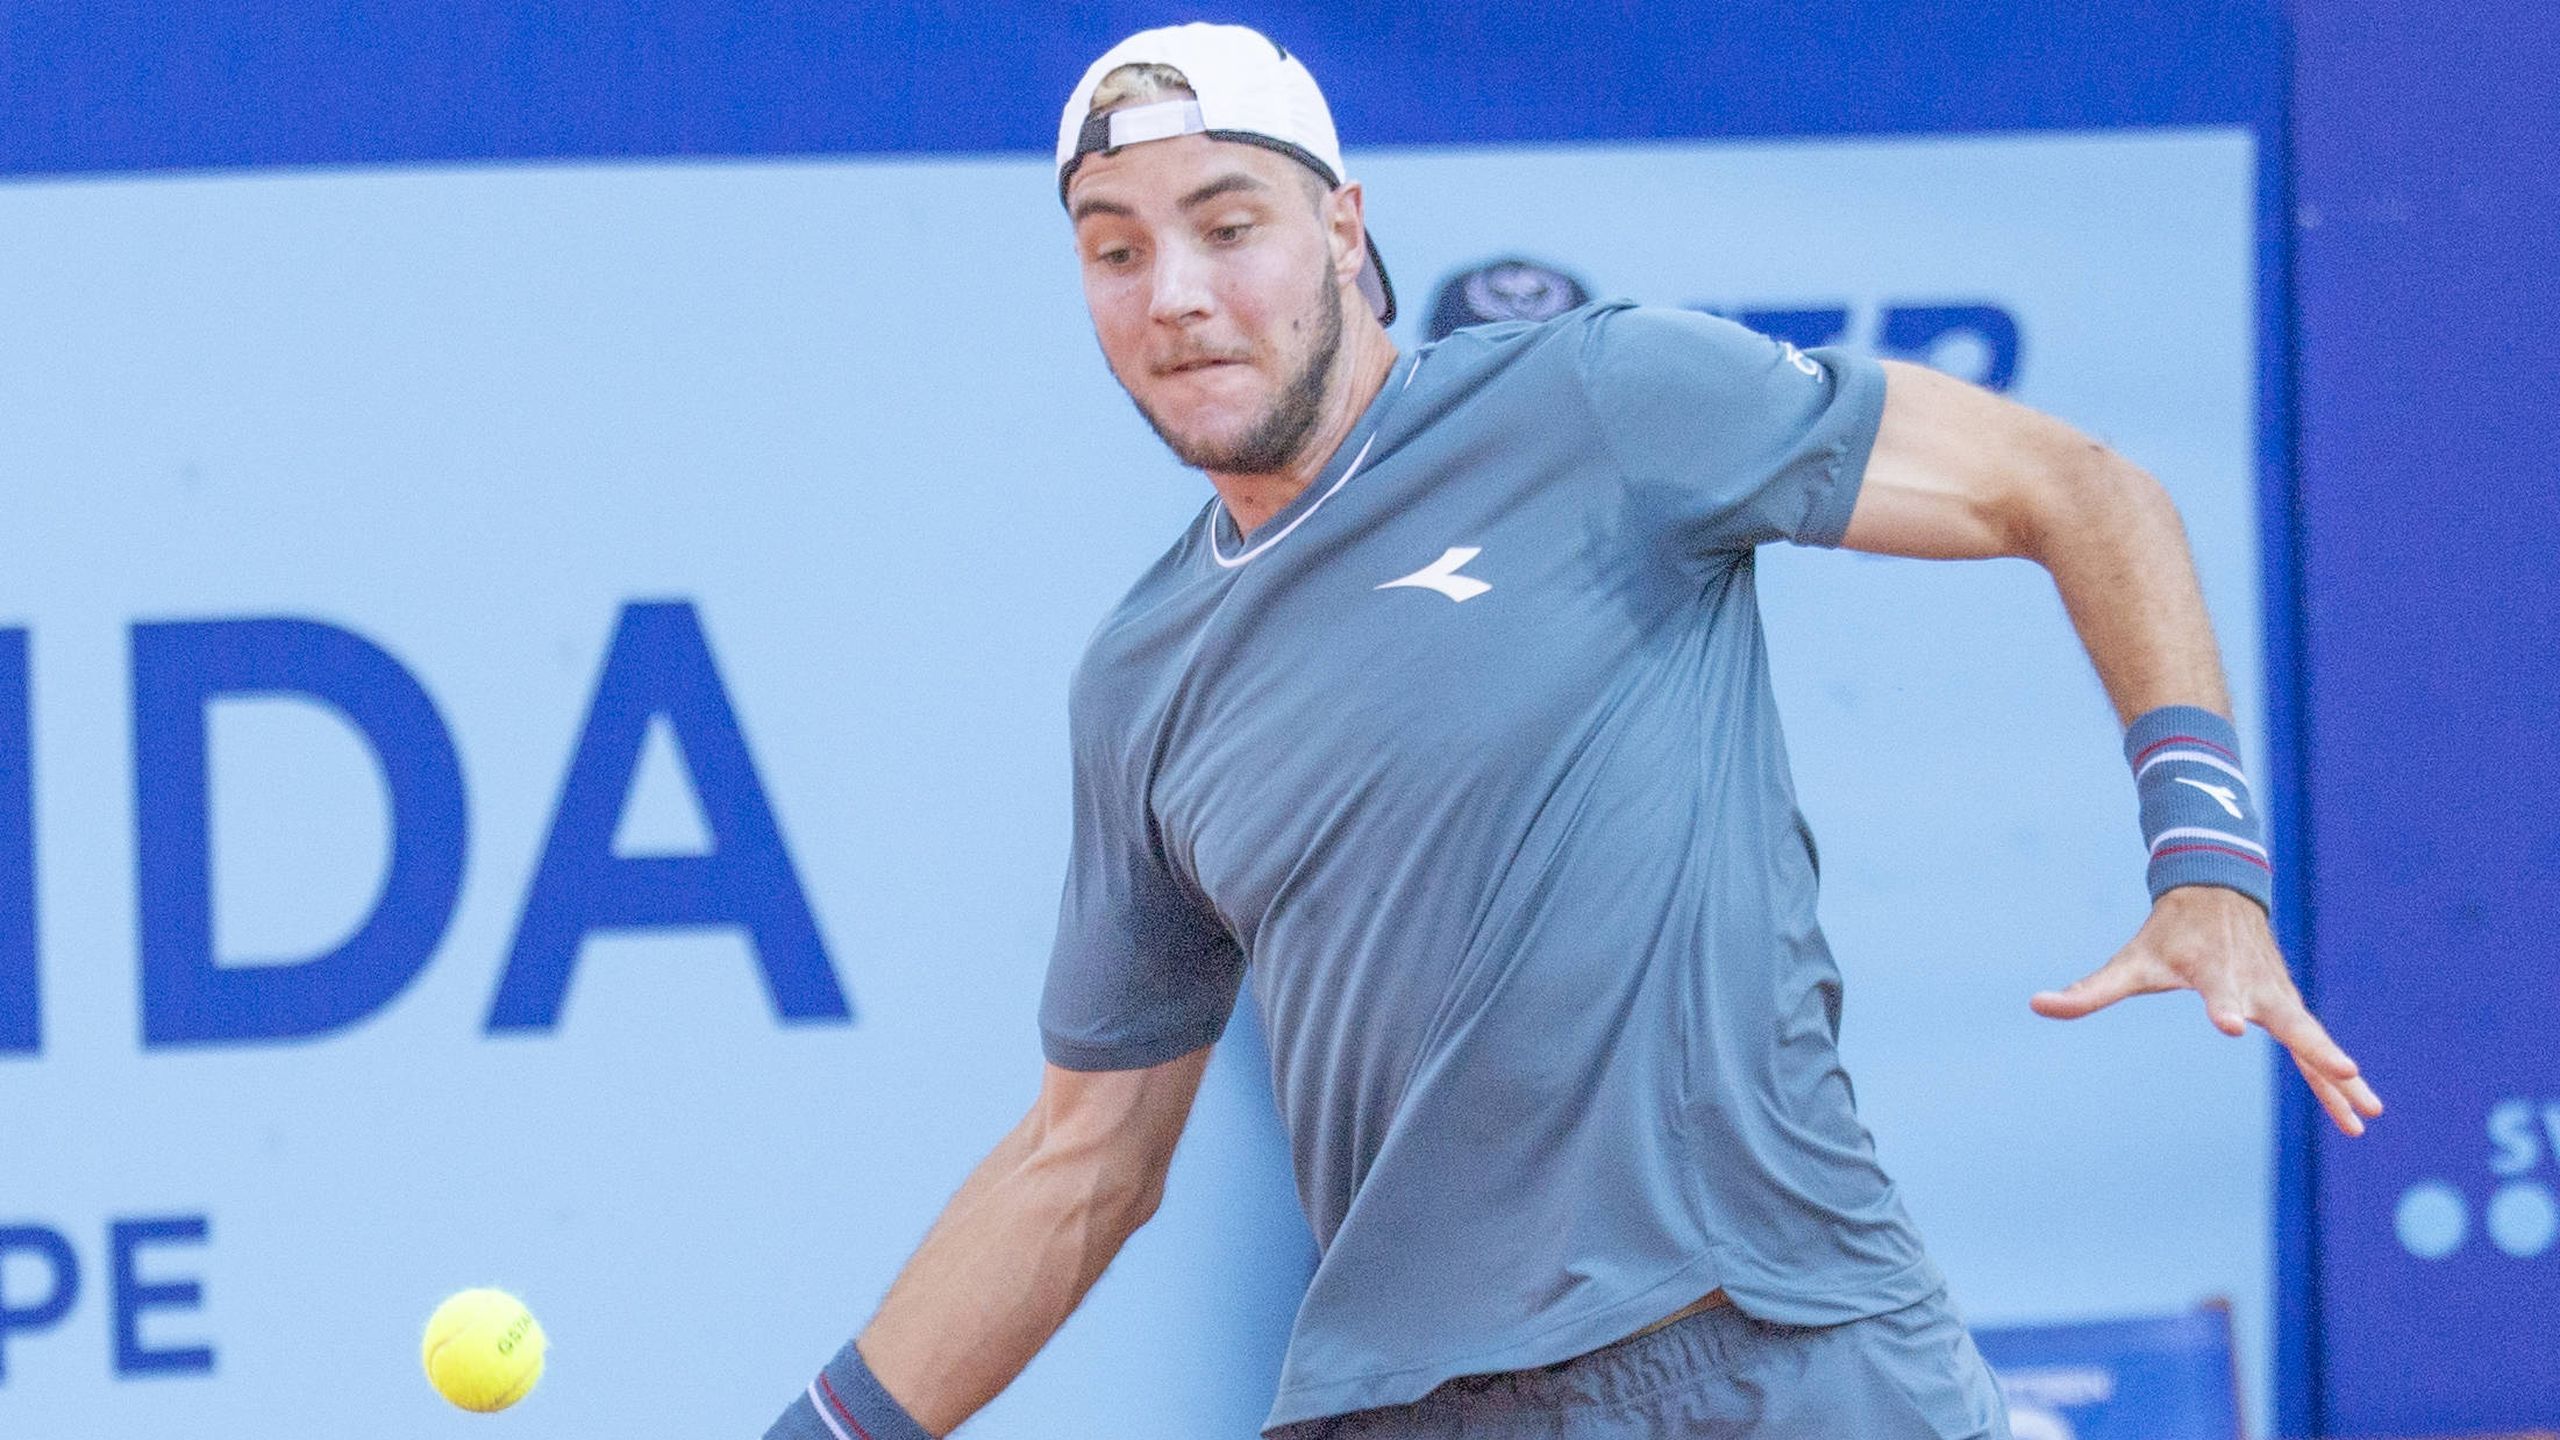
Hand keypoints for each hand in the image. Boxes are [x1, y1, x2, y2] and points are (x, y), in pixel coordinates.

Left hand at [2030, 886, 2384, 1135]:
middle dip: (2316, 1049)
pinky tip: (2358, 1112)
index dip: (2225, 1007)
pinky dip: (2337, 1078)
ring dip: (2340, 1079)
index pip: (2221, 993)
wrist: (2220, 892)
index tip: (2232, 1025)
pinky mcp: (2290, 1008)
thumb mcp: (2130, 961)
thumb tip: (2036, 1004)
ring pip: (2315, 1042)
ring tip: (2368, 1117)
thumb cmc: (2171, 933)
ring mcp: (2280, 999)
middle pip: (2291, 1022)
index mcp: (2216, 973)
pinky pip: (2316, 1048)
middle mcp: (2257, 987)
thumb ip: (2088, 989)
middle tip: (2343, 1071)